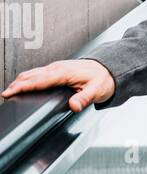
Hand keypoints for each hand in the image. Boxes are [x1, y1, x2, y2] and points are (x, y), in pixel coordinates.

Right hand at [1, 58, 115, 111]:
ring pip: (33, 73)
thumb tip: (73, 106)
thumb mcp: (97, 91)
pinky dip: (27, 78)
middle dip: (16, 84)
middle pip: (31, 75)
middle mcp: (58, 68)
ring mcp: (57, 68)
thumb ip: (84, 99)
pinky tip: (23, 84)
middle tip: (5, 94)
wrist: (110, 68)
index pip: (38, 80)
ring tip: (9, 90)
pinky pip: (38, 73)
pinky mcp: (57, 69)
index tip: (10, 92)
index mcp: (64, 73)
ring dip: (20, 81)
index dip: (22, 87)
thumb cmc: (103, 79)